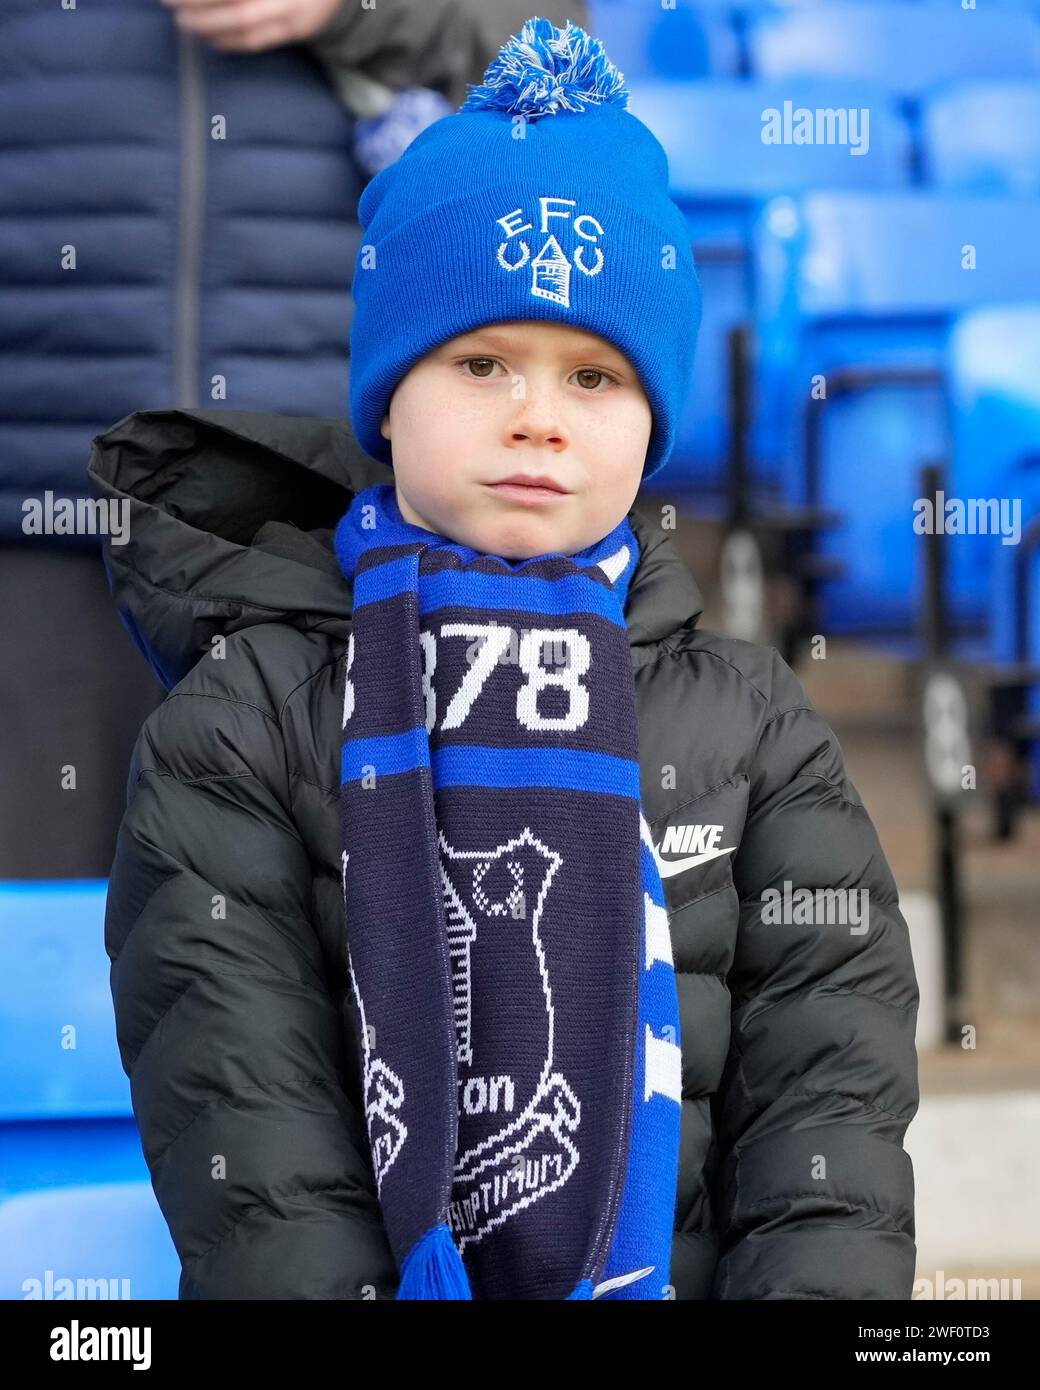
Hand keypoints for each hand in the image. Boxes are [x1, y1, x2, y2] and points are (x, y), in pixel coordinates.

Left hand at [160, 0, 344, 52]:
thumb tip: (201, 1)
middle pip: (237, 2)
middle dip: (198, 2)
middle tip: (169, 2)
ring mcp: (294, 10)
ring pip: (245, 22)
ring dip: (210, 25)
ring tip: (184, 22)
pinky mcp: (298, 29)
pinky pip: (260, 40)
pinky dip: (232, 42)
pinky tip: (211, 39)